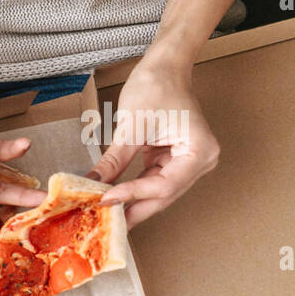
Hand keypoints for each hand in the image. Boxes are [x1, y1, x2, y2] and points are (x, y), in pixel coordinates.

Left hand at [89, 58, 219, 227]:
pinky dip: (133, 191)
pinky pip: (152, 182)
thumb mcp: (132, 126)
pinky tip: (113, 201)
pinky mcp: (173, 161)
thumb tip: (93, 184)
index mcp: (200, 151)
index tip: (106, 200)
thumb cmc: (155, 87)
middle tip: (107, 226)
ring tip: (106, 217)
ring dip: (132, 203)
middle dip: (134, 209)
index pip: (165, 185)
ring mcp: (188, 163)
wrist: (164, 69)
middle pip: (164, 195)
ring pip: (157, 193)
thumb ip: (114, 160)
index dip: (134, 195)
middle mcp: (201, 161)